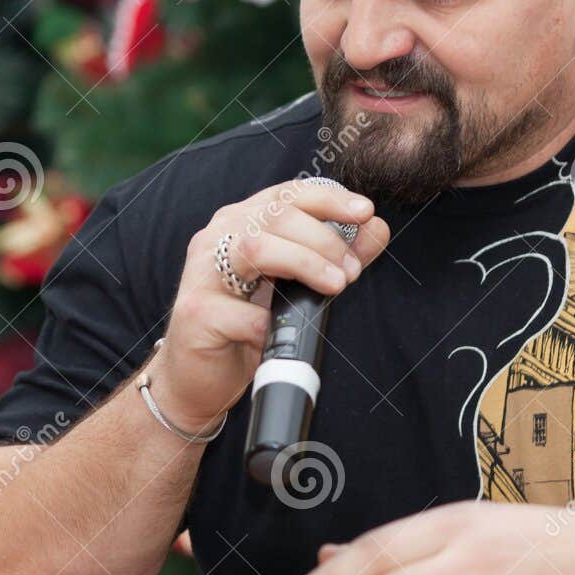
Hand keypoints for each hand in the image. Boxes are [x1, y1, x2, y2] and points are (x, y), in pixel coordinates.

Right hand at [151, 181, 390, 429]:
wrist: (200, 379)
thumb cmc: (249, 328)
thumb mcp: (297, 288)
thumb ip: (336, 256)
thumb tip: (377, 228)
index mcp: (241, 224)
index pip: (286, 195)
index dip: (328, 198)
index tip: (365, 212)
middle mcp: (217, 239)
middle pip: (274, 216)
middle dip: (323, 239)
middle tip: (352, 270)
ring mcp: (202, 275)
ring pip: (255, 249)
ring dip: (304, 263)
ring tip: (334, 285)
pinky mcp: (196, 313)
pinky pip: (240, 313)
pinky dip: (267, 322)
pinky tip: (278, 332)